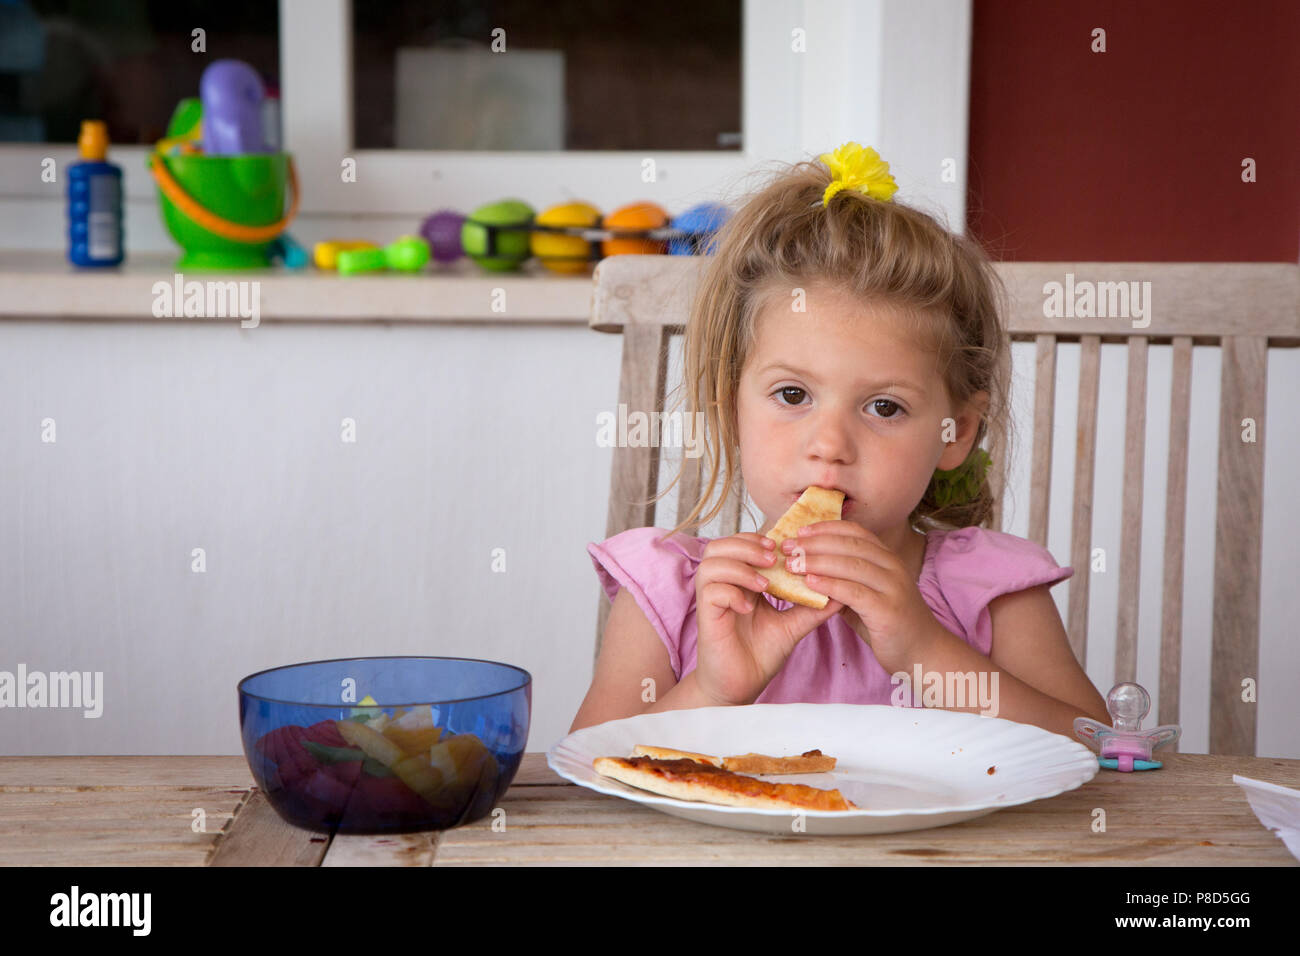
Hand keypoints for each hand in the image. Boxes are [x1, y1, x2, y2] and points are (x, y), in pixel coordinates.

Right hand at [694, 532, 845, 705]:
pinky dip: (732, 592)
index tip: (784, 547)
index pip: (740, 544)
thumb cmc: (761, 654)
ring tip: (765, 583)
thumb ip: (811, 607)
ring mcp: (711, 599)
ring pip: (712, 562)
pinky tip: (749, 607)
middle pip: (719, 545)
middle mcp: (722, 585)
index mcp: (740, 581)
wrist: (742, 686)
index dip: (758, 539)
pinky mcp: (705, 615)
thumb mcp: (792, 625)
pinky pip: (712, 590)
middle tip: (773, 558)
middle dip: (747, 545)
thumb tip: (842, 592)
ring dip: (740, 566)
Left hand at [784, 522, 935, 672]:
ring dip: (817, 561)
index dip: (826, 528)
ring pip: (851, 564)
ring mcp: (893, 587)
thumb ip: (843, 581)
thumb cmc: (888, 624)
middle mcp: (893, 567)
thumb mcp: (865, 596)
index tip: (800, 531)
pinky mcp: (888, 610)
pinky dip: (830, 584)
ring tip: (792, 563)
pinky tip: (809, 583)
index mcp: (887, 559)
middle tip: (787, 546)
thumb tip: (807, 570)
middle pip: (850, 544)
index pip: (855, 532)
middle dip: (815, 542)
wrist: (922, 653)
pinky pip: (854, 592)